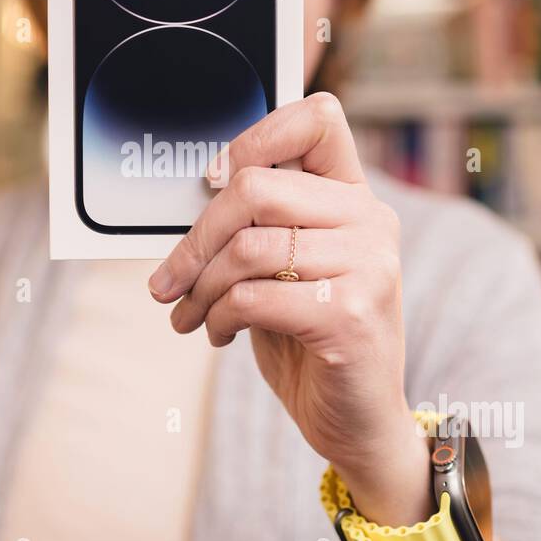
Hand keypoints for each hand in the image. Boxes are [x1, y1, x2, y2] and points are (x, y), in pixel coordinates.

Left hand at [147, 92, 432, 524]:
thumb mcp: (284, 270)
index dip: (255, 137)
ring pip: (247, 247)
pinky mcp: (351, 315)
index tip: (212, 180)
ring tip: (190, 312)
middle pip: (257, 186)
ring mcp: (369, 267)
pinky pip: (253, 296)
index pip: (317, 118)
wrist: (358, 422)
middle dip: (196, 237)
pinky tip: (219, 333)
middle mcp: (371, 222)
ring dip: (199, 287)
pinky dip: (219, 317)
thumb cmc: (313, 340)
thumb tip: (197, 193)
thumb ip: (259, 227)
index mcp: (355, 198)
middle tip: (170, 279)